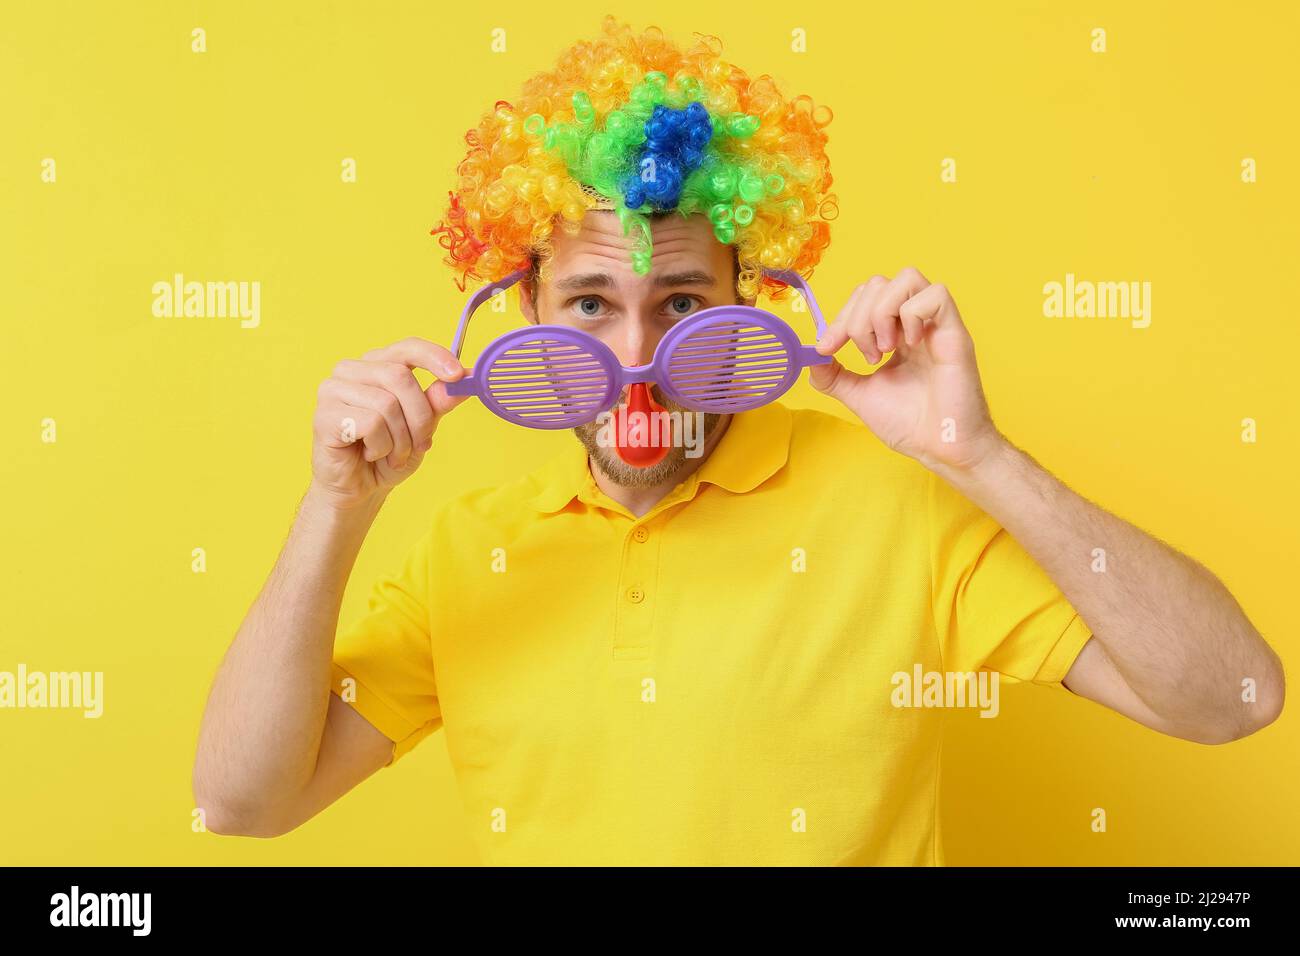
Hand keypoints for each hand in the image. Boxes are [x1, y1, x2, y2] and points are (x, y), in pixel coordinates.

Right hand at [309, 337, 467, 509]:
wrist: (359, 489)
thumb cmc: (386, 455)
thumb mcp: (422, 427)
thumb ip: (437, 401)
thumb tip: (464, 379)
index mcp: (375, 365)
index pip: (407, 347)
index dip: (434, 357)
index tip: (458, 376)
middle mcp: (351, 371)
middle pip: (400, 377)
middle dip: (420, 417)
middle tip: (421, 443)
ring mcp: (333, 390)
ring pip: (387, 403)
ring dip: (401, 439)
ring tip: (393, 454)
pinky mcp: (324, 415)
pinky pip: (371, 423)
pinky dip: (381, 446)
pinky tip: (371, 454)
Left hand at [808, 268, 1003, 474]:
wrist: (940, 449)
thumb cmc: (910, 424)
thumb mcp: (859, 395)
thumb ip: (832, 376)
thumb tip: (808, 357)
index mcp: (895, 334)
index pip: (864, 298)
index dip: (840, 316)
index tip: (826, 347)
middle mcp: (916, 324)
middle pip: (879, 283)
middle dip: (858, 316)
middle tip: (865, 355)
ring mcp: (936, 325)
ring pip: (907, 278)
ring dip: (883, 312)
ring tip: (885, 350)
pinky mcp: (955, 333)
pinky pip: (936, 294)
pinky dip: (912, 315)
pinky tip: (909, 346)